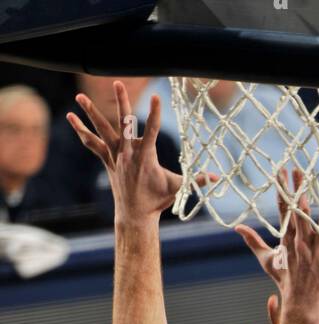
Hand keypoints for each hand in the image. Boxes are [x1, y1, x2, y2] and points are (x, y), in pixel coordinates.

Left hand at [67, 81, 204, 220]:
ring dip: (90, 112)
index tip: (157, 97)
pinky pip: (92, 143)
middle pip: (123, 122)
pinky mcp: (107, 160)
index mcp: (145, 156)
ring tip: (79, 96)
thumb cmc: (158, 201)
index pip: (151, 130)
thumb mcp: (178, 189)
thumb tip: (217, 179)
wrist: (135, 216)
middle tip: (117, 82)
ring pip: (102, 130)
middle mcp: (128, 153)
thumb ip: (196, 181)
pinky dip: (81, 130)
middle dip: (121, 101)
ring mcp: (115, 156)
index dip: (154, 114)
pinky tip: (70, 116)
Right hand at [236, 172, 318, 311]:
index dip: (282, 190)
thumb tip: (237, 228)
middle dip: (299, 190)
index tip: (280, 171)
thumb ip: (253, 241)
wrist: (302, 306)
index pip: (284, 211)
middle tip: (298, 169)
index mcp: (288, 239)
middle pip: (301, 212)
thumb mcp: (266, 260)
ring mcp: (317, 252)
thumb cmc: (286, 282)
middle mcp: (302, 243)